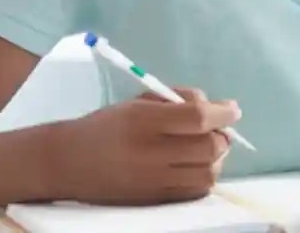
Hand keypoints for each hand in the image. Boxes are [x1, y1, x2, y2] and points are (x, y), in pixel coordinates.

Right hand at [45, 87, 237, 204]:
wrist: (66, 163)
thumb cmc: (107, 126)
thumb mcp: (138, 102)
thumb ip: (177, 99)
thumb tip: (216, 106)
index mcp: (144, 122)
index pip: (198, 118)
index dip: (223, 112)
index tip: (233, 108)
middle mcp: (150, 153)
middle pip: (209, 147)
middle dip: (222, 135)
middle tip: (219, 129)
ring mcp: (153, 181)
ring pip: (208, 173)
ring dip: (217, 158)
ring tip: (207, 147)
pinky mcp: (154, 200)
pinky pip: (195, 192)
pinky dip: (205, 176)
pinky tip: (196, 165)